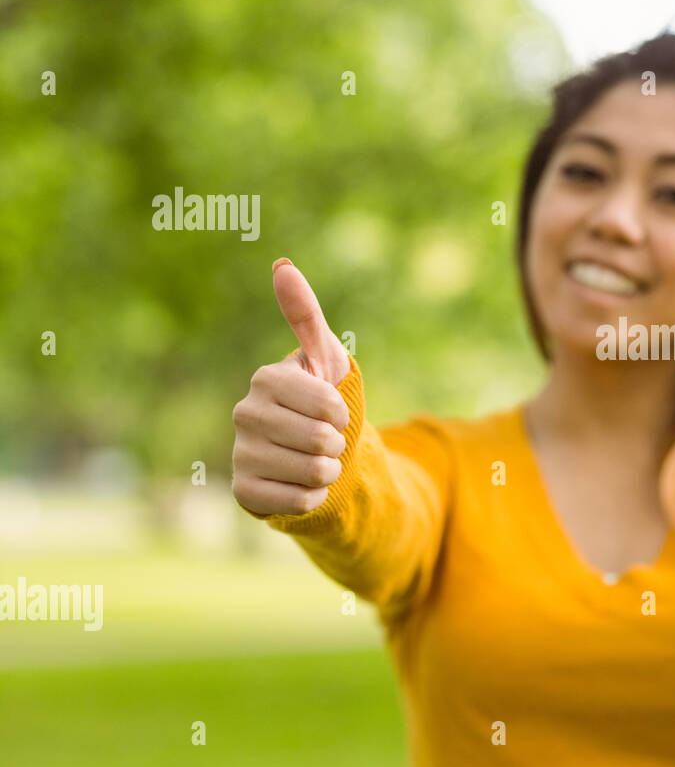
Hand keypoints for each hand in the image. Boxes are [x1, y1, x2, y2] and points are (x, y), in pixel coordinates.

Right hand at [231, 258, 352, 515]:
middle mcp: (244, 415)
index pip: (326, 404)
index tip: (334, 410)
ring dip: (329, 471)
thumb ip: (305, 315)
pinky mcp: (244, 492)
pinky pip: (298, 501)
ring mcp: (240, 454)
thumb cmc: (320, 401)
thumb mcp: (323, 357)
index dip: (342, 412)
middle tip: (327, 440)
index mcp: (266, 380)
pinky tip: (302, 484)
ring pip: (311, 472)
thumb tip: (282, 265)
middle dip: (338, 444)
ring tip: (317, 462)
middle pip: (319, 440)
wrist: (311, 454)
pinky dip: (314, 497)